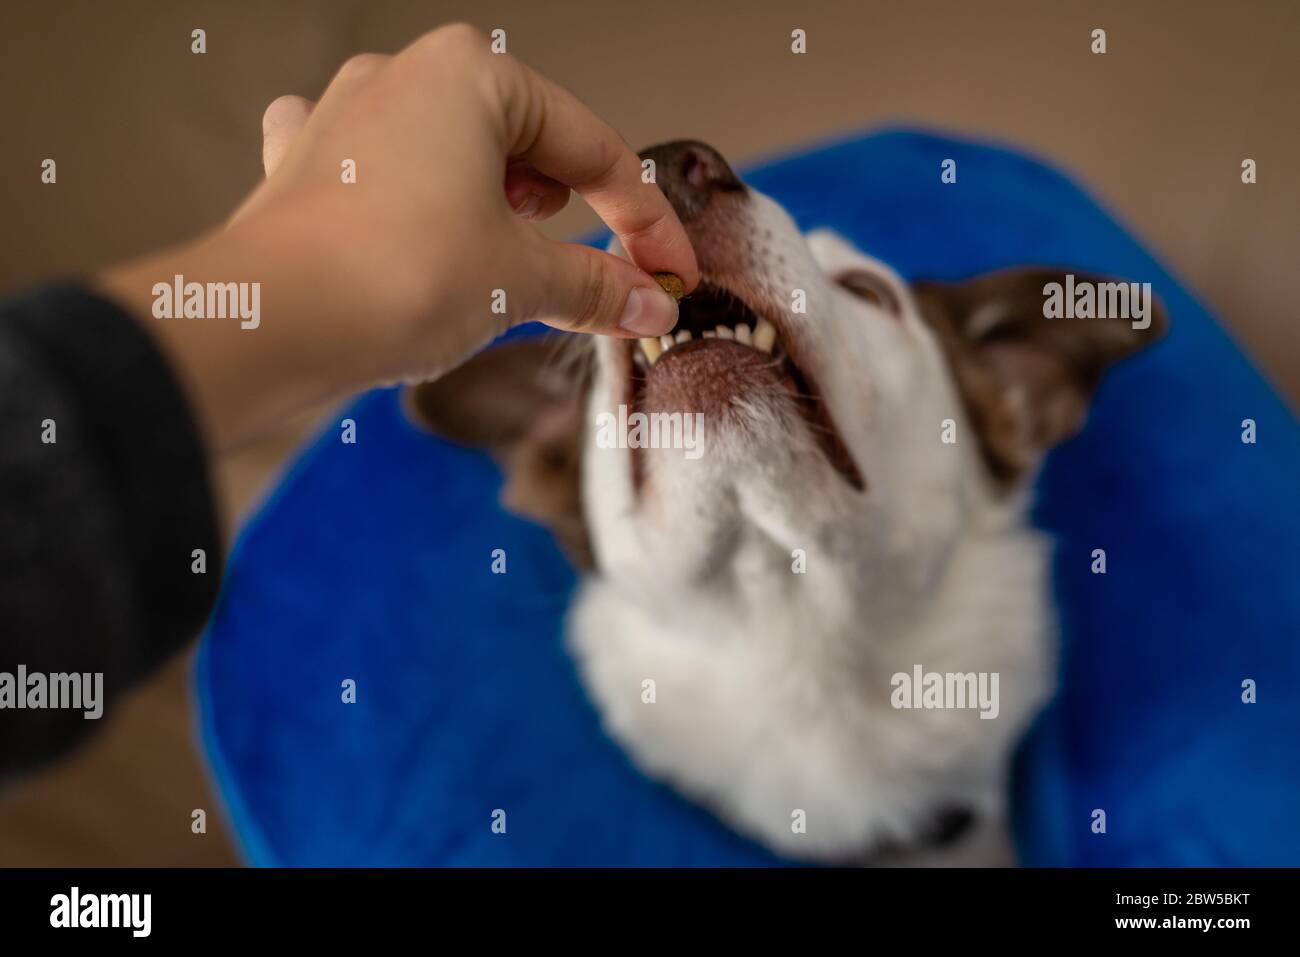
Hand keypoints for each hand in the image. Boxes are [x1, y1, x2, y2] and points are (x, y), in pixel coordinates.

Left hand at [99, 24, 696, 449]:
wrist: (269, 322)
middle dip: (570, 209)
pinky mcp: (302, 172)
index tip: (668, 269)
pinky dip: (417, 211)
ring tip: (517, 256)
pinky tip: (417, 229)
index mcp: (470, 75)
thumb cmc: (393, 274)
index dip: (642, 219)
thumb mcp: (520, 280)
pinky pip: (380, 179)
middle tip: (602, 270)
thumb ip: (595, 284)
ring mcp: (342, 120)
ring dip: (496, 208)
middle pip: (522, 144)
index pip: (590, 148)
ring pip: (450, 157)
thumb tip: (648, 302)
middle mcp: (401, 78)